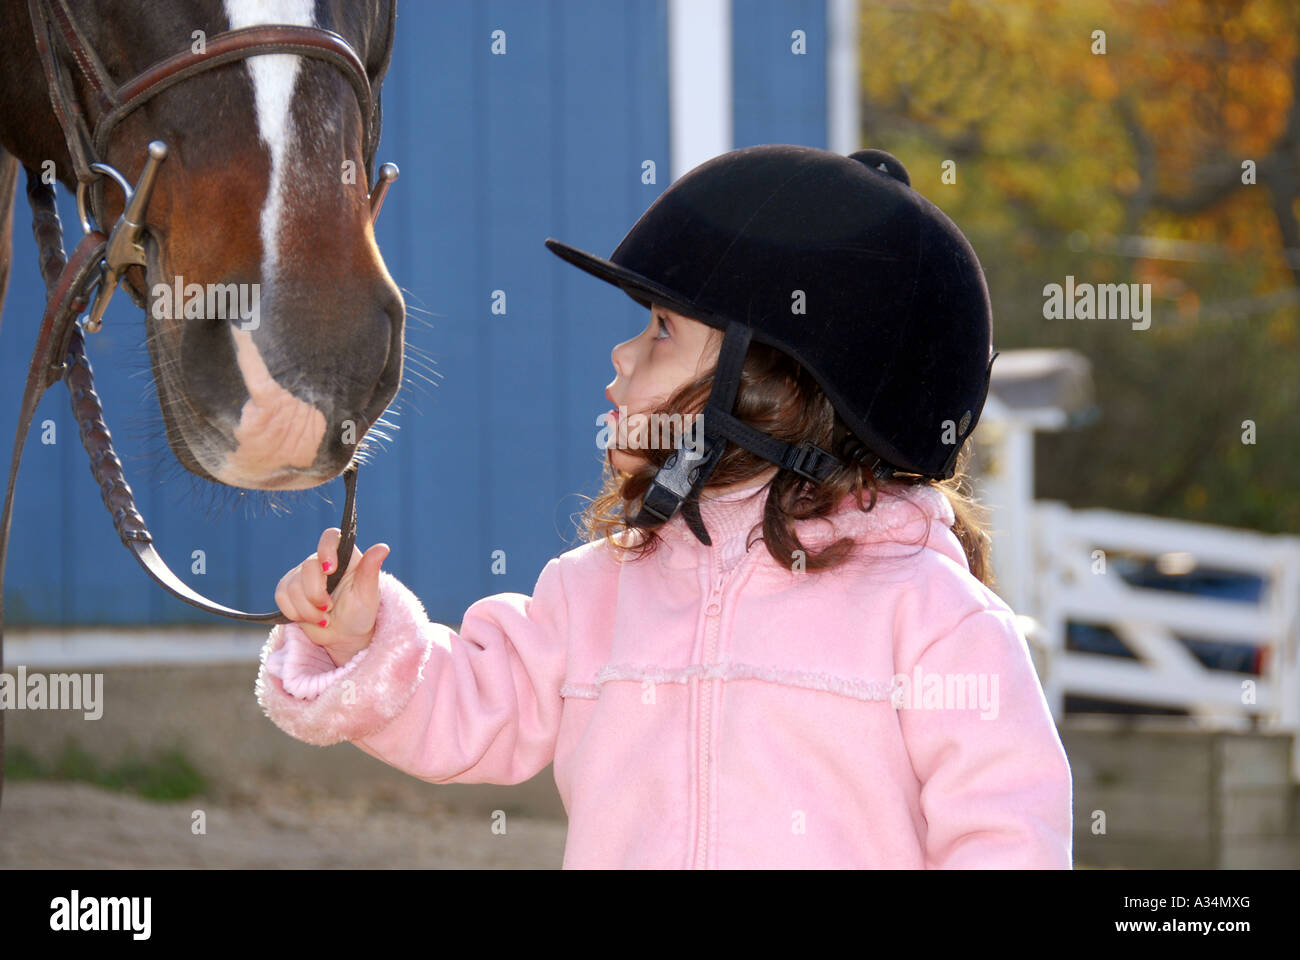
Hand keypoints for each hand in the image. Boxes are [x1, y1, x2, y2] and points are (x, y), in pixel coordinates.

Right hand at [274, 527, 390, 666]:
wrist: (345, 636)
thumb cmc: (360, 613)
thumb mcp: (368, 594)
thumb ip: (370, 570)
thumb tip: (383, 547)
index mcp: (344, 557)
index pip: (330, 537)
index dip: (326, 550)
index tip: (330, 570)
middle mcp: (322, 561)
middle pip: (308, 567)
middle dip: (316, 595)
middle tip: (329, 609)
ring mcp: (303, 575)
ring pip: (292, 586)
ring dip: (307, 609)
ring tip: (323, 618)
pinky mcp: (288, 589)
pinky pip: (281, 596)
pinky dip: (294, 612)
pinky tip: (309, 618)